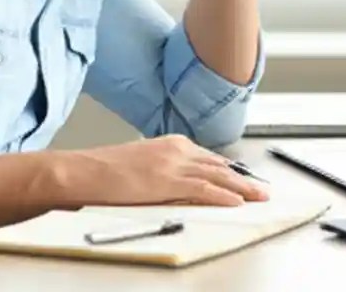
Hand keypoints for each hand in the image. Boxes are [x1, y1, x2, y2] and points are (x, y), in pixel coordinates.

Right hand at [60, 134, 269, 207]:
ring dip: (242, 188)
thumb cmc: (104, 170)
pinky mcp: (168, 182)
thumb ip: (163, 169)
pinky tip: (237, 202)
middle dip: (243, 178)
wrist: (84, 171)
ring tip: (259, 196)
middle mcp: (176, 150)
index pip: (208, 157)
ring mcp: (173, 165)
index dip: (230, 170)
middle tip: (261, 188)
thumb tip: (177, 184)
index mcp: (169, 143)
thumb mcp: (140, 164)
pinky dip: (224, 196)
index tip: (244, 177)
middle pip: (219, 165)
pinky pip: (204, 189)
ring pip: (218, 176)